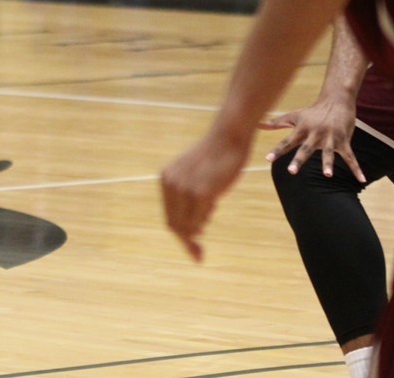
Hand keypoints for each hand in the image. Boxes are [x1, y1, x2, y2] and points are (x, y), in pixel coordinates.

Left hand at [160, 127, 250, 261]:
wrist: (228, 138)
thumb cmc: (217, 158)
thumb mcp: (196, 176)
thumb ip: (189, 198)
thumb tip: (195, 230)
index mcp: (166, 179)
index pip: (169, 216)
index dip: (180, 234)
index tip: (194, 250)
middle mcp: (170, 184)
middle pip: (174, 224)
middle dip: (187, 242)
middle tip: (200, 256)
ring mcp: (184, 189)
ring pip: (186, 225)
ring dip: (199, 227)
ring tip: (213, 202)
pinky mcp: (199, 192)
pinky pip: (199, 220)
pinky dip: (205, 220)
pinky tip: (214, 203)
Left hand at [260, 98, 362, 181]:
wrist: (336, 100)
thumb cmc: (312, 111)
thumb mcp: (293, 116)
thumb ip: (275, 123)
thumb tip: (257, 124)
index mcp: (302, 130)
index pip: (287, 142)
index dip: (277, 150)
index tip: (268, 159)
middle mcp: (315, 134)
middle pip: (305, 149)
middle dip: (299, 160)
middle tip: (291, 171)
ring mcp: (330, 138)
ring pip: (328, 153)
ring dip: (328, 164)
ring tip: (327, 175)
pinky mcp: (344, 141)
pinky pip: (351, 157)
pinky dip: (356, 169)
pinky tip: (362, 180)